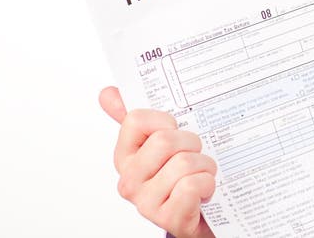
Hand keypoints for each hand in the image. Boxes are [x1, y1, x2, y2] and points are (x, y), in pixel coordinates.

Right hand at [99, 86, 216, 237]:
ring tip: (201, 173)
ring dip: (204, 165)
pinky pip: (192, 186)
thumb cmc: (179, 172)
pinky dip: (207, 183)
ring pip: (183, 163)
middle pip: (165, 140)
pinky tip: (203, 191)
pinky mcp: (168, 219)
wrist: (199, 214)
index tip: (174, 129)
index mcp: (124, 156)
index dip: (164, 120)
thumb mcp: (160, 140)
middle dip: (191, 142)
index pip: (136, 119)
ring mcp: (146, 203)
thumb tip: (107, 93)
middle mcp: (129, 180)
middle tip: (195, 153)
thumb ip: (137, 117)